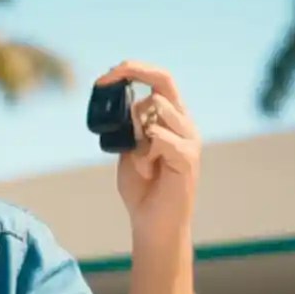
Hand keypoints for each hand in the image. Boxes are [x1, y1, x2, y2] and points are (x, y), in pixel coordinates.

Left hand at [93, 61, 200, 246]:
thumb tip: (125, 104)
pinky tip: (147, 169)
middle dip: (133, 73)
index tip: (108, 74)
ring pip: (158, 108)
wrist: (154, 224)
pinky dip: (146, 152)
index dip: (135, 69)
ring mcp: (189, 139)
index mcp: (171, 119)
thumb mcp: (129, 148)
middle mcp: (184, 123)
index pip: (161, 80)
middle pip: (164, 81)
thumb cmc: (142, 188)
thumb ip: (130, 126)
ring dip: (137, 132)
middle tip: (104, 82)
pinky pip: (160, 137)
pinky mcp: (188, 157)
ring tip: (139, 160)